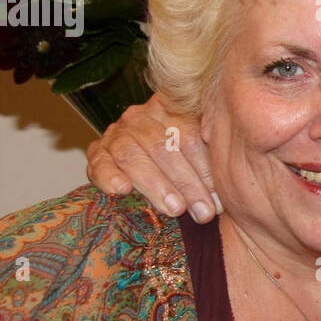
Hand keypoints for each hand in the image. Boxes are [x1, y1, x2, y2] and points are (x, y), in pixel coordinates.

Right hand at [85, 94, 218, 221]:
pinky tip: (122, 190)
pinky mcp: (97, 152)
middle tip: (202, 212)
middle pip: (164, 147)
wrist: (141, 161)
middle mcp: (141, 116)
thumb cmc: (180, 162)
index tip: (219, 198)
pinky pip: (99, 162)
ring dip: (156, 185)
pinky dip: (109, 176)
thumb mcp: (197, 154)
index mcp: (171, 108)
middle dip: (187, 183)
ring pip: (133, 155)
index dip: (205, 169)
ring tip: (174, 209)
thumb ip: (211, 164)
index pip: (190, 135)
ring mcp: (117, 133)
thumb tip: (223, 200)